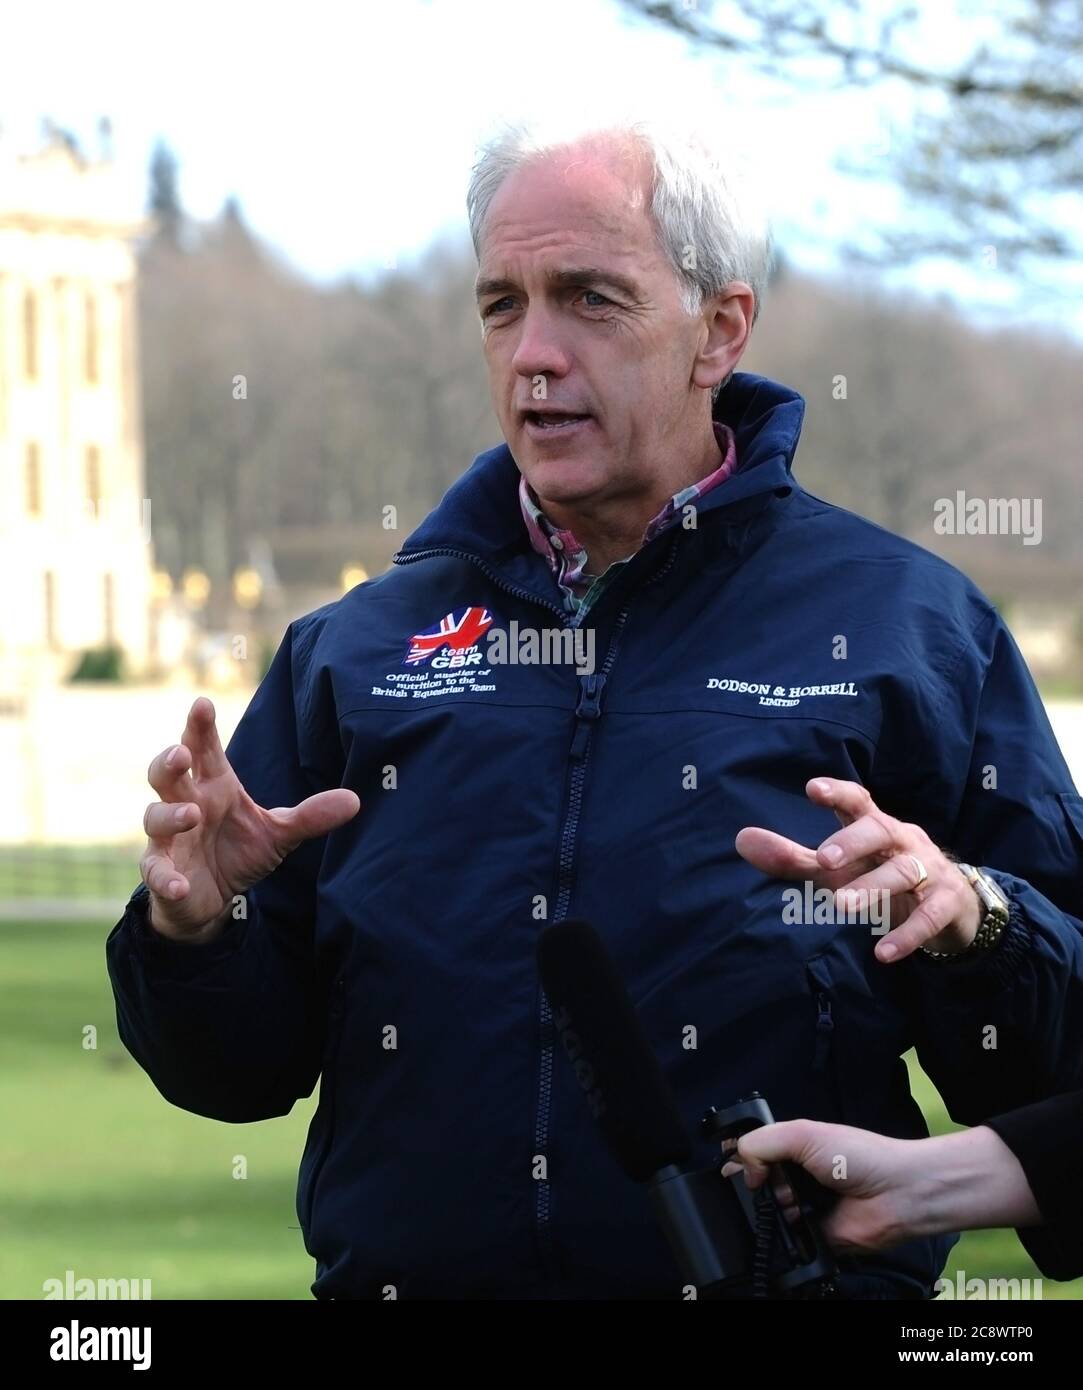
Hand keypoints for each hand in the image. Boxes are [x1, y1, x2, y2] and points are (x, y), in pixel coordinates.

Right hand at [140, 696, 359, 938]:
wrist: (212, 900)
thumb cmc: (238, 852)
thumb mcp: (279, 834)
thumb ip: (310, 816)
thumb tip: (356, 800)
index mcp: (215, 787)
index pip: (204, 750)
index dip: (200, 727)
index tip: (203, 704)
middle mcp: (186, 804)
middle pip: (166, 774)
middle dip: (169, 761)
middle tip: (182, 753)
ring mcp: (168, 838)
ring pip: (155, 816)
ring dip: (169, 814)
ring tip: (191, 814)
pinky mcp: (161, 872)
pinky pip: (155, 871)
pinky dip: (165, 877)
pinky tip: (178, 884)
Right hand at [721, 1119, 938, 1252]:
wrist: (898, 1194)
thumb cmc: (859, 1156)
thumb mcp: (804, 1133)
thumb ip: (763, 1143)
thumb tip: (742, 1171)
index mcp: (792, 1148)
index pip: (753, 1151)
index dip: (739, 1157)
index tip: (732, 1163)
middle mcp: (795, 1178)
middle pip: (754, 1184)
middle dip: (750, 1185)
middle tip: (760, 1184)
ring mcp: (803, 1209)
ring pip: (766, 1214)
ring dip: (768, 1211)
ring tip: (787, 1202)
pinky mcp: (812, 1239)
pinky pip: (787, 1242)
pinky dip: (784, 1237)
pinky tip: (791, 1225)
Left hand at [735, 777, 980, 962]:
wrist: (955, 906)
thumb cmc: (882, 876)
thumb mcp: (840, 869)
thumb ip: (793, 858)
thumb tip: (741, 839)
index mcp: (876, 827)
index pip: (858, 802)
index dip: (838, 793)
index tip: (812, 787)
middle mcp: (903, 841)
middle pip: (880, 830)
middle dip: (852, 841)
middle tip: (822, 858)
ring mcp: (929, 871)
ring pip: (903, 872)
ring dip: (872, 887)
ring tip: (841, 905)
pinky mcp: (946, 903)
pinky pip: (928, 917)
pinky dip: (907, 935)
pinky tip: (883, 953)